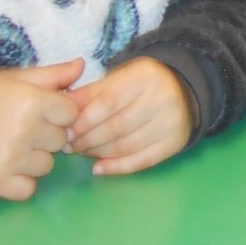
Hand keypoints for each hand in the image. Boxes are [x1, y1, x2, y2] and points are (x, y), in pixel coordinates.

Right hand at [0, 58, 81, 200]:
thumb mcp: (13, 78)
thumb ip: (51, 74)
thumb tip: (82, 66)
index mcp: (33, 102)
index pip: (71, 114)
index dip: (58, 112)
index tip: (40, 111)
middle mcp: (25, 132)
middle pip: (60, 141)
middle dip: (46, 135)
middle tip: (21, 128)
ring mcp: (11, 160)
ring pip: (47, 166)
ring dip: (34, 159)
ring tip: (11, 146)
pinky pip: (28, 190)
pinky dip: (20, 182)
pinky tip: (7, 168)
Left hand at [67, 58, 194, 175]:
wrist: (183, 90)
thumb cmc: (140, 85)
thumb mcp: (117, 79)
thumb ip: (89, 94)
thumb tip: (62, 110)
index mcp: (145, 77)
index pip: (108, 102)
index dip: (84, 120)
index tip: (66, 131)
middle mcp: (163, 98)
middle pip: (117, 127)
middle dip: (88, 140)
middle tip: (70, 146)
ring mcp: (171, 123)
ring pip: (127, 146)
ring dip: (98, 153)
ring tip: (83, 152)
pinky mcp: (175, 143)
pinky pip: (142, 161)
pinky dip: (117, 167)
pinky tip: (99, 168)